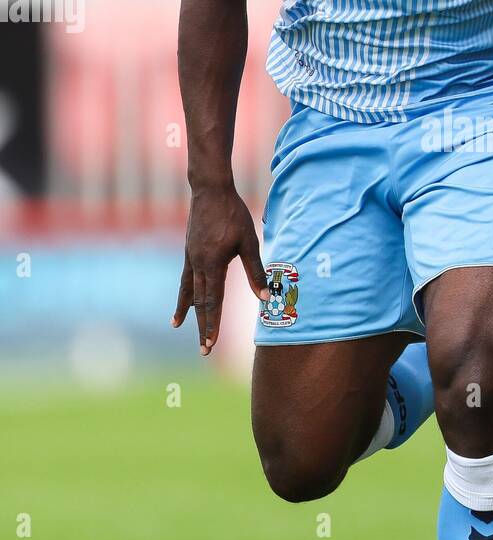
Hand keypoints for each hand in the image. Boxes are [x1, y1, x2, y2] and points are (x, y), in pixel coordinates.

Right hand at [172, 186, 268, 353]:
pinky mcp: (190, 251)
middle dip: (202, 326)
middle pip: (200, 302)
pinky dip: (184, 292)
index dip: (212, 324)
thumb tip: (265, 297)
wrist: (210, 190)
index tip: (210, 344)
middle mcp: (198, 264)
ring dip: (187, 311)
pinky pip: (185, 278)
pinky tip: (183, 300)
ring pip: (189, 291)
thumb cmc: (233, 214)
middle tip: (204, 350)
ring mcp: (191, 258)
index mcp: (213, 264)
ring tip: (178, 326)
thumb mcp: (249, 242)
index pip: (213, 301)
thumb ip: (256, 271)